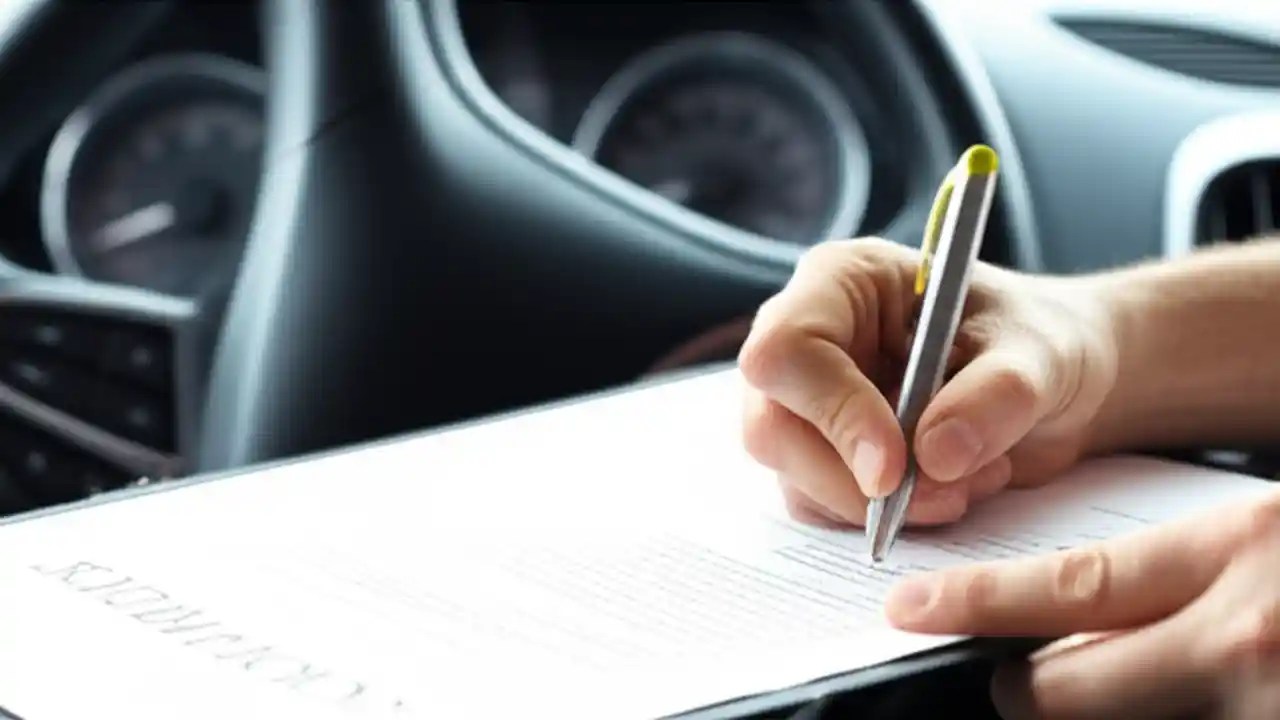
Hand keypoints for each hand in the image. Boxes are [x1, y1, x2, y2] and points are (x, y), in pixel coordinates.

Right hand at [737, 238, 1118, 526]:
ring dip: (880, 505)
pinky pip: (823, 506)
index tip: (896, 468)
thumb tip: (933, 455)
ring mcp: (810, 402)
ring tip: (967, 483)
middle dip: (853, 479)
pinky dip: (886, 519)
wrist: (1065, 384)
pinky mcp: (825, 455)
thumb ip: (994, 396)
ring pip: (794, 477)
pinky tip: (950, 492)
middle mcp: (810, 340)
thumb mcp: (1039, 357)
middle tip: (941, 495)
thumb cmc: (1044, 342)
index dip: (831, 412)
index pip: (787, 349)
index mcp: (842, 283)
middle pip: (771, 425)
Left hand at [881, 492, 1279, 718]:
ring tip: (1136, 672)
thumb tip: (1107, 597)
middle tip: (1008, 680)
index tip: (909, 606)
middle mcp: (1242, 635)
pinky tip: (1208, 695)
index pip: (1071, 584)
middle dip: (1023, 689)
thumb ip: (1196, 561)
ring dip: (1110, 709)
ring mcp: (1265, 706)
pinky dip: (1175, 716)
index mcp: (1235, 548)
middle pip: (1070, 686)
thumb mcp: (1272, 528)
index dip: (979, 602)